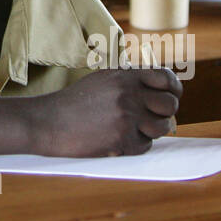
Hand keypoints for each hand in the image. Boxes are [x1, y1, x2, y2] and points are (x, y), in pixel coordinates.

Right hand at [26, 67, 181, 156]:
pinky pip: (144, 145)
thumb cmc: (73, 103)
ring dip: (150, 131)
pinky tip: (115, 140)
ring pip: (161, 127)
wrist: (47, 122)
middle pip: (170, 105)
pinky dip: (134, 146)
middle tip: (150, 118)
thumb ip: (129, 83)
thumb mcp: (102, 81)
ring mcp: (127, 116)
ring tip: (130, 129)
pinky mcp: (122, 139)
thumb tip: (159, 93)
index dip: (173, 89)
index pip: (166, 78)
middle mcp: (129, 93)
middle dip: (164, 114)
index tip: (171, 96)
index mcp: (124, 75)